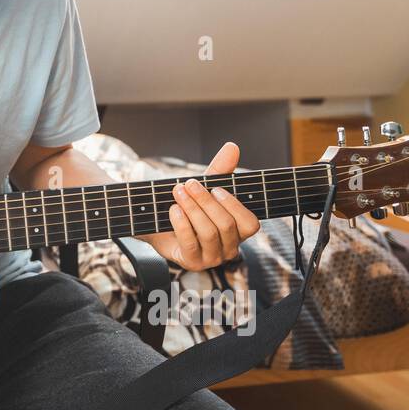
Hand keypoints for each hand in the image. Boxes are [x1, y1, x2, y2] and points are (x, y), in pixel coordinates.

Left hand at [135, 141, 260, 271]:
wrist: (157, 222)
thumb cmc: (188, 205)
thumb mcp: (204, 186)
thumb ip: (220, 169)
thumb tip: (232, 147)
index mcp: (238, 231)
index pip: (250, 224)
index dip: (235, 206)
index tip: (216, 188)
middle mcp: (229, 247)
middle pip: (225, 226)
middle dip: (206, 202)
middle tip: (189, 184)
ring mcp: (212, 258)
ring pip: (209, 233)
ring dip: (192, 209)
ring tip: (178, 192)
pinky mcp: (192, 262)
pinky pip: (190, 243)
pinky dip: (181, 224)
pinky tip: (174, 209)